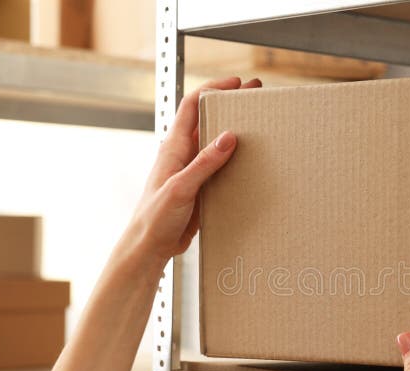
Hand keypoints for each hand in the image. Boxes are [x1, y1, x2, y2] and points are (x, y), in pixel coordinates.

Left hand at [123, 76, 261, 267]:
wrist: (150, 246)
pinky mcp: (200, 186)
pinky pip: (221, 167)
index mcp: (173, 148)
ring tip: (259, 124)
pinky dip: (236, 159)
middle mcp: (183, 154)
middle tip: (255, 96)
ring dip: (235, 131)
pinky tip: (252, 161)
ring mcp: (192, 170)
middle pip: (207, 120)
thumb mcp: (180, 188)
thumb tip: (228, 137)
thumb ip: (204, 163)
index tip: (236, 84)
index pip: (192, 105)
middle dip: (230, 105)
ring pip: (216, 142)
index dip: (214, 89)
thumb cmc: (154, 218)